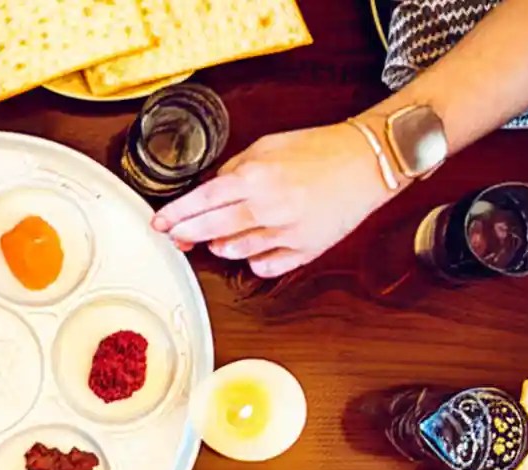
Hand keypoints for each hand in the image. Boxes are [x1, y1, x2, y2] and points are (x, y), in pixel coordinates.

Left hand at [152, 123, 398, 277]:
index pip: (201, 201)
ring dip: (220, 245)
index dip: (175, 215)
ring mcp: (285, 233)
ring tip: (219, 235)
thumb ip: (234, 168)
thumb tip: (209, 188)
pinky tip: (252, 247)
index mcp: (254, 178)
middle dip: (186, 234)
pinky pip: (264, 267)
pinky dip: (253, 260)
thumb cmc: (320, 149)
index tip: (159, 223)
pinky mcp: (304, 250)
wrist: (368, 161)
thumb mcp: (268, 145)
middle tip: (176, 236)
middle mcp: (266, 208)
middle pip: (210, 230)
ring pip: (234, 252)